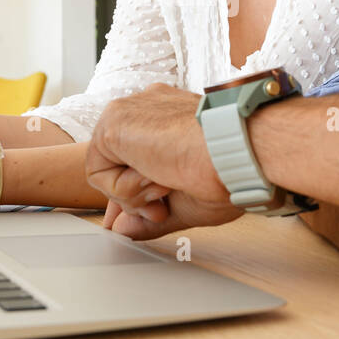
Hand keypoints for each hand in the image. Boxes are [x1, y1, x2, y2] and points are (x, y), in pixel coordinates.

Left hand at [85, 83, 238, 237]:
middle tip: (163, 207)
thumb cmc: (230, 171)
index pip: (132, 158)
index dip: (137, 194)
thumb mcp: (184, 201)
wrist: (241, 152)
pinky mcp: (113, 123)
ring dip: (135, 193)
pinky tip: (157, 177)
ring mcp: (128, 112)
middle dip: (135, 197)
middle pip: (114, 165)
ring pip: (104, 170)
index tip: (157, 211)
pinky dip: (125, 189)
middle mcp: (146, 109)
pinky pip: (97, 173)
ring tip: (167, 185)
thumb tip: (120, 229)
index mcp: (167, 118)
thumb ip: (148, 215)